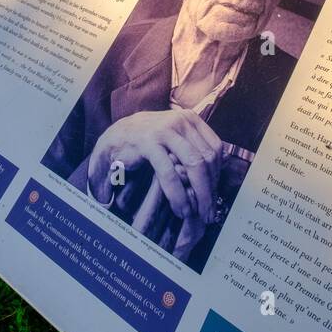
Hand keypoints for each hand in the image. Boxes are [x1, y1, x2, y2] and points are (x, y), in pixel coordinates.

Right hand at [87, 107, 221, 221]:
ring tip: (197, 213)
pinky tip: (179, 207)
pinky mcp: (149, 143)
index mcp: (190, 119)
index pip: (215, 148)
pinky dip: (177, 194)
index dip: (217, 175)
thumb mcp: (174, 138)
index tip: (214, 195)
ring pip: (194, 165)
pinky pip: (170, 172)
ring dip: (199, 194)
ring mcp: (164, 130)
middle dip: (211, 189)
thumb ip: (193, 149)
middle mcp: (180, 121)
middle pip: (207, 158)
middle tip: (209, 212)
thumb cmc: (147, 142)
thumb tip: (217, 175)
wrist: (114, 138)